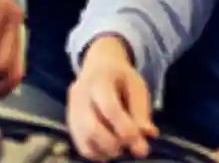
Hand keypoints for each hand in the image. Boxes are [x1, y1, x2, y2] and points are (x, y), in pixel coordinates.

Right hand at [67, 35, 158, 159]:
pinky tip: (110, 148)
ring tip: (121, 146)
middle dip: (114, 144)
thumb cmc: (120, 77)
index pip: (109, 108)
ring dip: (106, 151)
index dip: (126, 129)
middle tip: (131, 146)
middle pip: (92, 128)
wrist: (97, 65)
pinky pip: (81, 146)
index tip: (141, 144)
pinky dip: (98, 153)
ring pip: (84, 140)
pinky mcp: (70, 123)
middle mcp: (80, 95)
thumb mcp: (136, 85)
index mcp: (99, 80)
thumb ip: (142, 110)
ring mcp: (71, 110)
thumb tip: (148, 135)